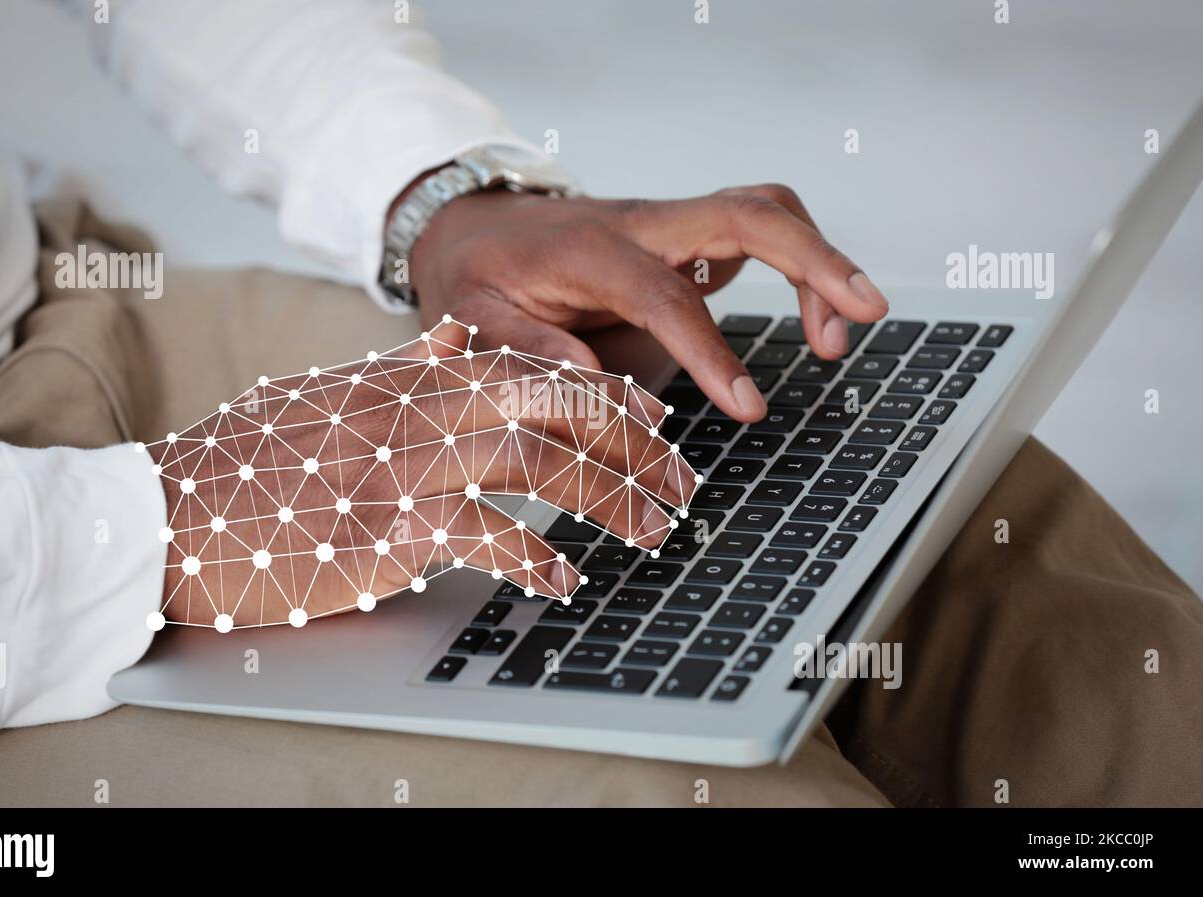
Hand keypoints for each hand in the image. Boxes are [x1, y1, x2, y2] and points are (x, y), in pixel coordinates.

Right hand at [146, 319, 696, 630]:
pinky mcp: (385, 526)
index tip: (655, 412)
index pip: (532, 364)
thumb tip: (459, 335)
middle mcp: (417, 407)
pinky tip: (564, 579)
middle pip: (552, 401)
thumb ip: (407, 362)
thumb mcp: (334, 390)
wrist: (175, 508)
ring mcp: (403, 463)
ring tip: (654, 530)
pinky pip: (480, 535)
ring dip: (607, 495)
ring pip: (534, 459)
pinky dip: (531, 557)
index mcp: (411, 376)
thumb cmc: (257, 457)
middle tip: (682, 481)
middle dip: (632, 439)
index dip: (605, 387)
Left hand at [409, 184, 888, 421]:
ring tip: (838, 339)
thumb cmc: (480, 277)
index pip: (665, 294)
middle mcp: (642, 225)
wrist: (479, 226)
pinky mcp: (688, 236)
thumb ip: (524, 348)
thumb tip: (592, 384)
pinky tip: (816, 322)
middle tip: (866, 312)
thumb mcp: (471, 316)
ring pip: (765, 210)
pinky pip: (761, 230)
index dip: (711, 351)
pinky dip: (804, 266)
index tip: (750, 407)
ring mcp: (671, 225)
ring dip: (818, 262)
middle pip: (745, 214)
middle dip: (813, 258)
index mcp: (591, 251)